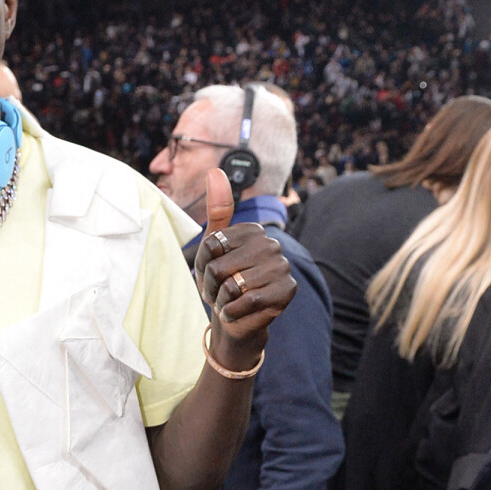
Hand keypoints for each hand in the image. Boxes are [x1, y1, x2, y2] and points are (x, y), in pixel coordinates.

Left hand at [194, 169, 295, 370]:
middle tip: (219, 291)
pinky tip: (236, 312)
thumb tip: (215, 171)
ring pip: (233, 285)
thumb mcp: (211, 248)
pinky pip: (247, 300)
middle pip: (220, 267)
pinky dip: (233, 312)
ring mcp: (282, 267)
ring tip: (228, 301)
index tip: (211, 273)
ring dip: (221, 301)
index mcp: (253, 231)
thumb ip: (216, 211)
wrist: (233, 318)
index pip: (211, 246)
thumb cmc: (221, 282)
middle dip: (211, 286)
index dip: (203, 265)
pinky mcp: (287, 291)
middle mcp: (271, 245)